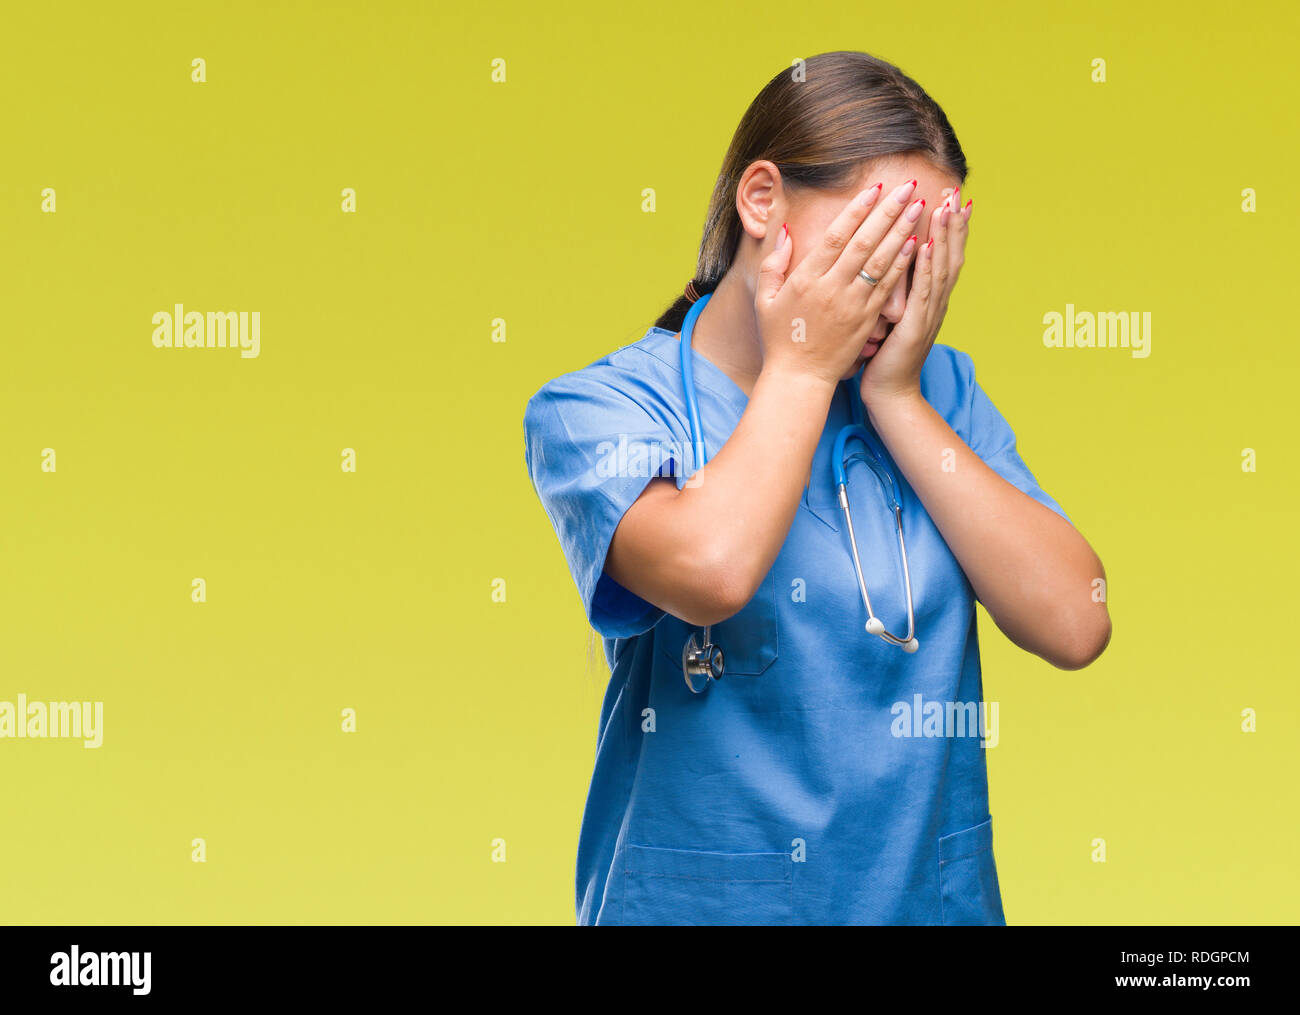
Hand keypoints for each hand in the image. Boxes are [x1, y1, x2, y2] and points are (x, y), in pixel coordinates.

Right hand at [755, 179, 924, 387]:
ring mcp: (852, 305)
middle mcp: (832, 289)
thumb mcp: (765, 300)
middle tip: (908, 186)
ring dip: (902, 231)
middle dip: (888, 212)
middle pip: (864, 242)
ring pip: (881, 261)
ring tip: (918, 206)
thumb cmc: (779, 339)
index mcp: (806, 280)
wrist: (799, 379)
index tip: (874, 188)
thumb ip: (773, 264)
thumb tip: (786, 232)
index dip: (857, 210)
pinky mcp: (867, 320)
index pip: (836, 236)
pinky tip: (916, 243)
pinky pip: (887, 287)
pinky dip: (902, 264)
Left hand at [860, 187, 971, 405]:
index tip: (952, 198)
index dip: (950, 228)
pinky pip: (921, 292)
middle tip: (955, 190)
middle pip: (949, 256)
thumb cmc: (884, 357)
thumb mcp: (892, 317)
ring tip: (946, 207)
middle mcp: (934, 303)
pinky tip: (926, 245)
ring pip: (940, 269)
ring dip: (944, 237)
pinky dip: (925, 267)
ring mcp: (928, 315)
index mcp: (929, 300)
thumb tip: (890, 266)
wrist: (890, 394)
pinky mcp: (914, 327)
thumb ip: (896, 291)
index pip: (943, 256)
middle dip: (953, 223)